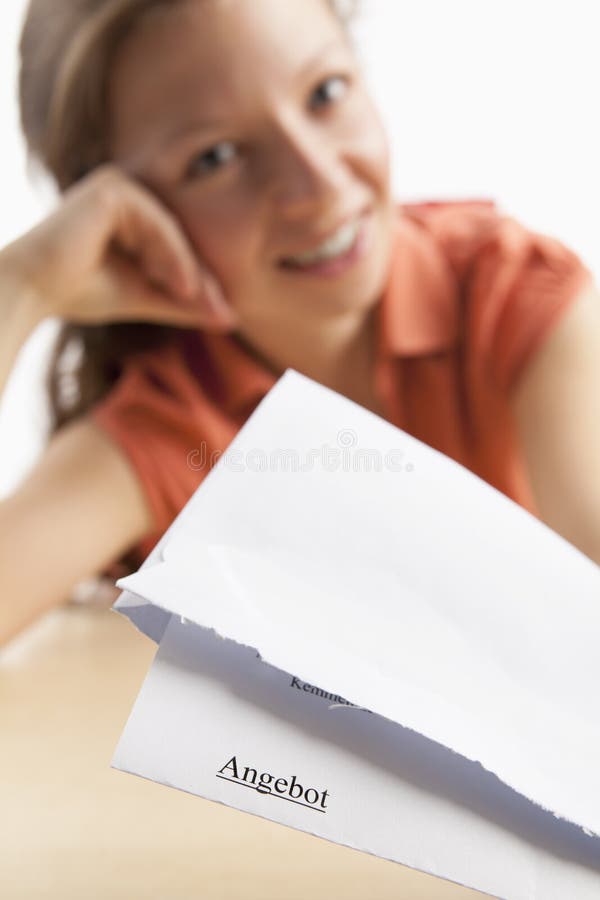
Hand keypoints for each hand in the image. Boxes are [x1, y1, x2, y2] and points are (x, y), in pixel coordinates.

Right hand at [0, 164, 237, 329]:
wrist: (32, 289)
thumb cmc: (78, 292)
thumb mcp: (142, 296)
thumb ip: (181, 303)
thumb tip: (228, 318)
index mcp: (130, 213)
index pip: (176, 249)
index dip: (201, 286)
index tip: (224, 318)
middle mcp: (125, 192)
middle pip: (177, 242)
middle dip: (202, 283)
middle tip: (224, 315)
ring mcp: (118, 186)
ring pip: (171, 236)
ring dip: (191, 273)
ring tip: (203, 305)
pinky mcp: (113, 189)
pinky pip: (157, 227)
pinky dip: (174, 258)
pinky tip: (185, 287)